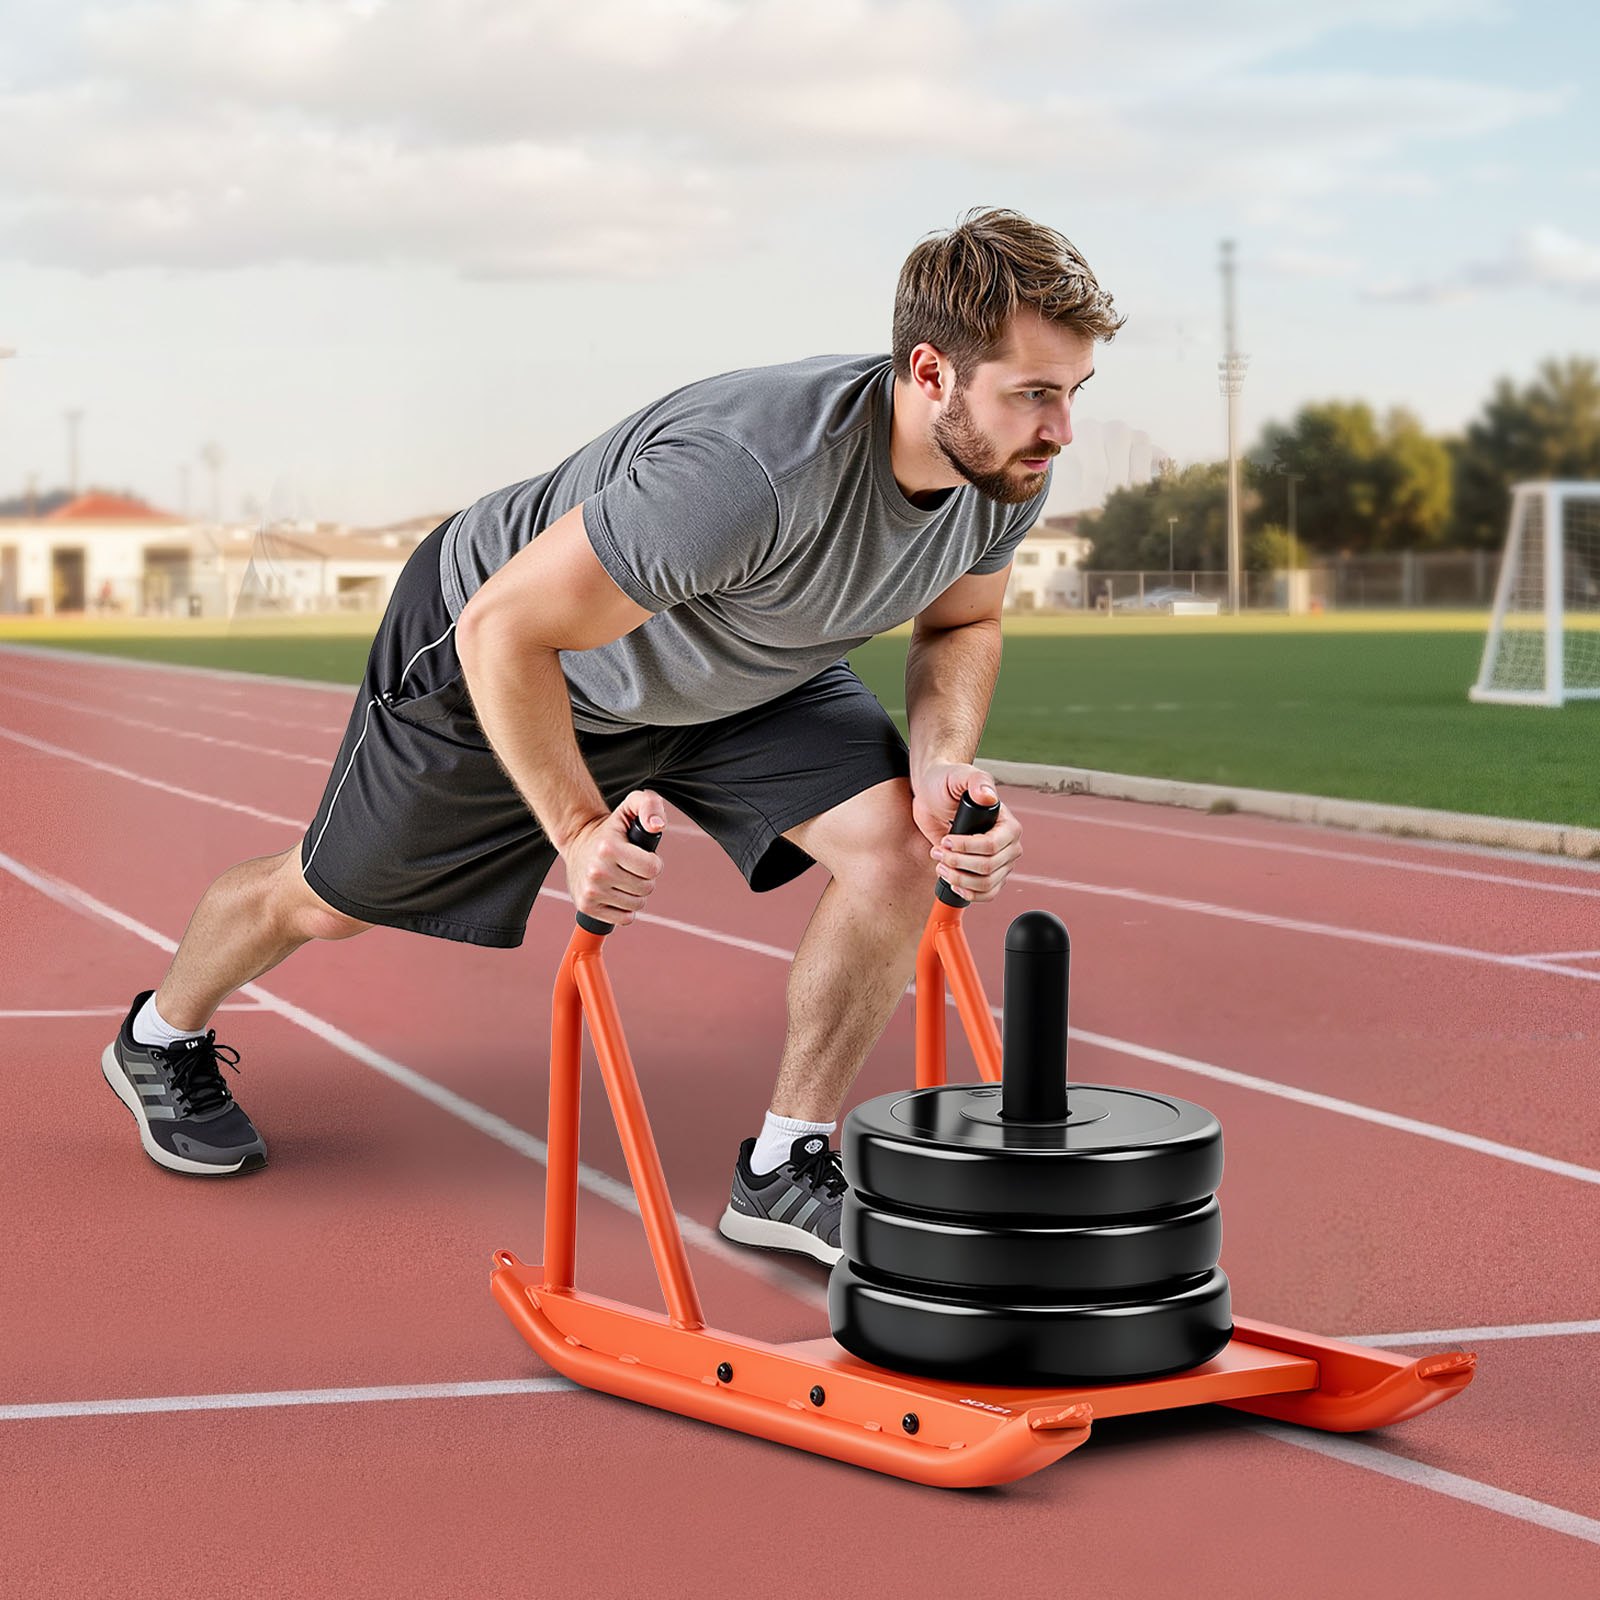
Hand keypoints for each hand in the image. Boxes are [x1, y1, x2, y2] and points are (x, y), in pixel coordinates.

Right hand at [561, 789, 665, 924]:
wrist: (578, 842)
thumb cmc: (612, 827)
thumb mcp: (631, 806)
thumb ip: (650, 806)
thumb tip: (658, 826)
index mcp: (609, 848)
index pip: (652, 869)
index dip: (654, 863)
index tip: (644, 856)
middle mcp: (598, 871)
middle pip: (646, 888)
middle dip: (646, 878)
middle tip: (633, 867)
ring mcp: (591, 891)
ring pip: (636, 905)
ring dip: (636, 894)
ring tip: (624, 879)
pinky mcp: (587, 906)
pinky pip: (623, 919)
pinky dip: (626, 909)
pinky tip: (617, 894)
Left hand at [912, 765, 1021, 904]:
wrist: (933, 796)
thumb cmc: (948, 783)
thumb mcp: (960, 776)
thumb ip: (977, 782)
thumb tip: (988, 796)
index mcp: (1008, 824)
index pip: (992, 846)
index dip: (966, 848)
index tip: (946, 840)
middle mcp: (1008, 845)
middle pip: (988, 868)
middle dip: (958, 863)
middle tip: (939, 851)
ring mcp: (998, 862)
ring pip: (986, 884)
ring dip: (959, 879)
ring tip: (941, 864)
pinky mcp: (985, 873)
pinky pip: (986, 894)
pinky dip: (968, 894)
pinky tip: (953, 882)